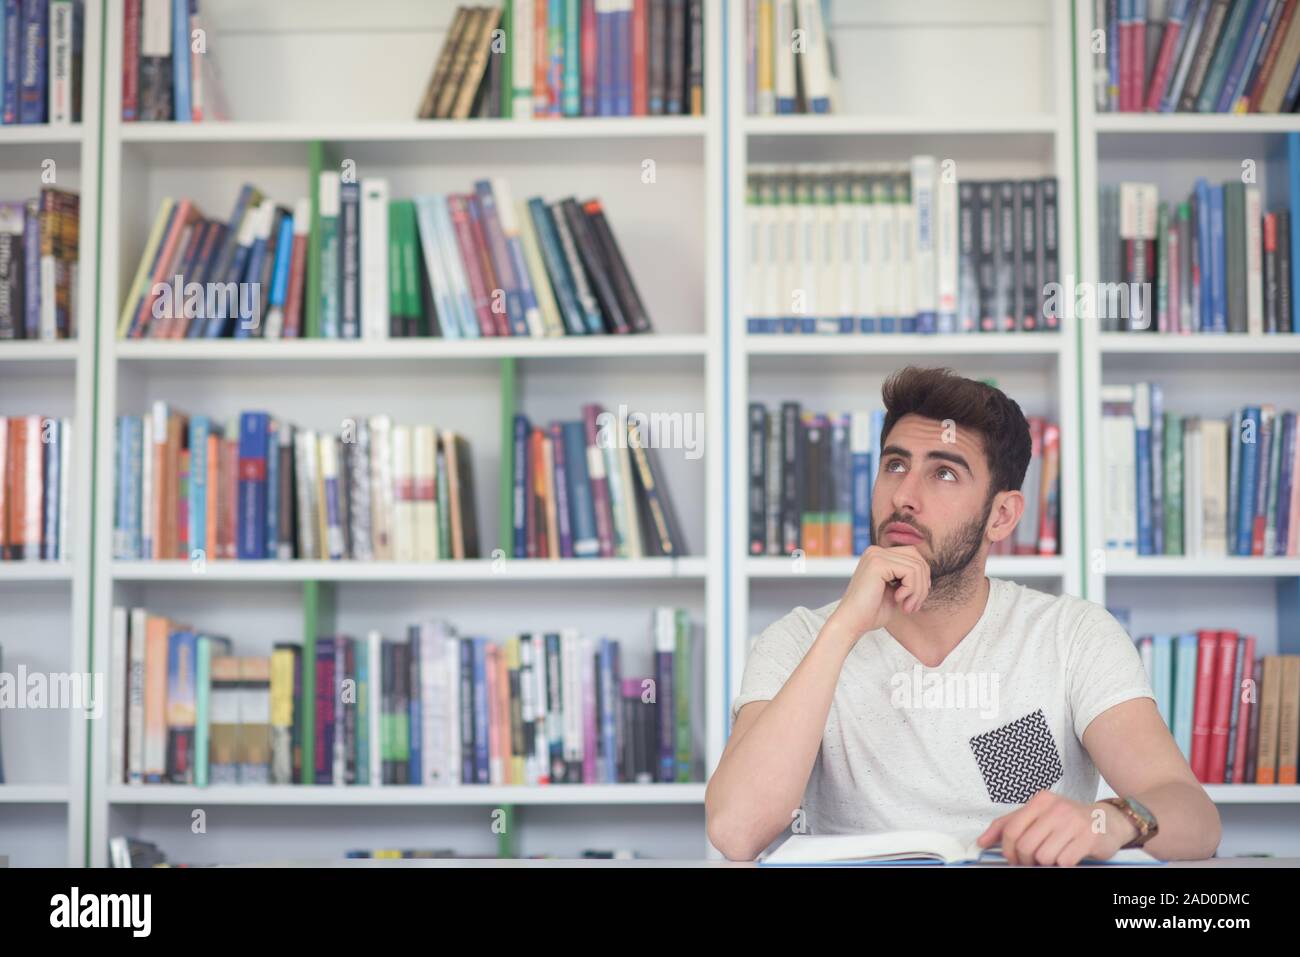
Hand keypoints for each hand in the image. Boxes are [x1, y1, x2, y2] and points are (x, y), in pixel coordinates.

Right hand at [826, 544, 930, 641]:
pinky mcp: (878, 564)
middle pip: (917, 558)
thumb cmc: (872, 612)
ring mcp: (876, 555)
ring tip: (907, 606)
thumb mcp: (895, 590)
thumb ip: (907, 577)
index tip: (915, 599)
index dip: (921, 577)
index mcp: (878, 555)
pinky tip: (899, 600)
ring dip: (918, 591)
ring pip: (917, 566)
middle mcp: (875, 551)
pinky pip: (911, 572)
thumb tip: (926, 571)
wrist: (852, 623)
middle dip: (922, 584)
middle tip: (913, 605)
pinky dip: (911, 590)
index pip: (913, 556)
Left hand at [975, 790, 1133, 865]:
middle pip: (1025, 846)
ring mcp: (1074, 822)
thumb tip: (981, 841)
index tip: (1013, 859)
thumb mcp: (1037, 816)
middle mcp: (1056, 808)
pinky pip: (1063, 862)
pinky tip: (1068, 856)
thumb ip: (1008, 825)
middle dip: (1026, 861)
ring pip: (1043, 856)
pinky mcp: (1089, 838)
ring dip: (1046, 863)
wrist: (1106, 821)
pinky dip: (1062, 864)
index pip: (1010, 830)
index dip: (1008, 851)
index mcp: (1040, 800)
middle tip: (1033, 862)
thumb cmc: (1066, 820)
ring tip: (1053, 856)